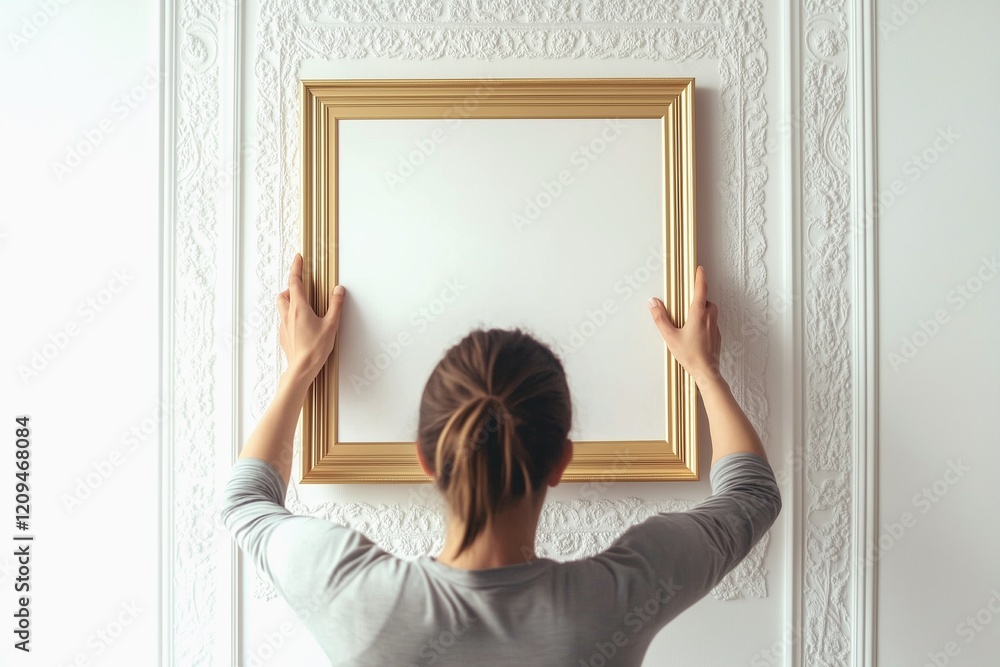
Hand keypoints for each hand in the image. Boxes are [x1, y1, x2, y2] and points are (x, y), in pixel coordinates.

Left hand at [276, 253, 345, 378]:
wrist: (301, 369)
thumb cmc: (315, 349)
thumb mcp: (331, 325)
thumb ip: (335, 305)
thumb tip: (338, 290)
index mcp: (299, 308)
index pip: (295, 282)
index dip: (296, 268)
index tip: (298, 258)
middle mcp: (288, 314)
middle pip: (285, 293)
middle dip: (292, 287)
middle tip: (304, 287)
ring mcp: (284, 325)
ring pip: (282, 305)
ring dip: (289, 300)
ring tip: (304, 305)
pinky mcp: (283, 335)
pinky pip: (284, 319)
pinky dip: (291, 315)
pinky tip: (302, 323)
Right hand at [647, 265, 721, 385]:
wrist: (706, 372)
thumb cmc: (690, 355)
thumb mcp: (670, 336)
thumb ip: (660, 318)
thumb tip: (653, 303)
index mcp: (699, 314)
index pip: (701, 289)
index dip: (700, 277)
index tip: (699, 268)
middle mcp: (710, 318)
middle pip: (706, 300)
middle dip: (698, 298)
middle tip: (687, 301)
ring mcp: (715, 327)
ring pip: (711, 311)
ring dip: (702, 309)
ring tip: (690, 318)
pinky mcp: (717, 336)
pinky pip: (712, 322)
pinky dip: (705, 321)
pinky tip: (695, 332)